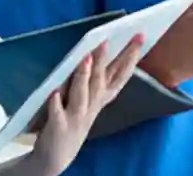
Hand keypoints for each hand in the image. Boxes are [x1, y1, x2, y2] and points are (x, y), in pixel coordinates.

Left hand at [26, 36, 143, 175]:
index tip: (139, 37)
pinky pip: (57, 114)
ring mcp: (76, 116)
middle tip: (108, 41)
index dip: (131, 56)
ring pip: (82, 95)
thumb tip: (99, 50)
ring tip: (86, 59)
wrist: (57, 156)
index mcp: (102, 98)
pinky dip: (56, 104)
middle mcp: (92, 106)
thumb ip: (95, 79)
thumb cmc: (74, 120)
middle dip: (107, 60)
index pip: (120, 74)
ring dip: (84, 77)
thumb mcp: (91, 101)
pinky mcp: (59, 127)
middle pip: (102, 80)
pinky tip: (53, 93)